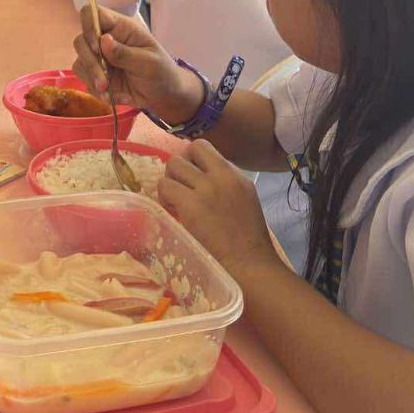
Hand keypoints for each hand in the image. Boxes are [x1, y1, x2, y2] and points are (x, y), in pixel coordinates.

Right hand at [72, 5, 201, 119]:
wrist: (163, 95)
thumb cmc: (161, 71)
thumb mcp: (148, 63)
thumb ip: (125, 53)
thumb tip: (103, 40)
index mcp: (121, 28)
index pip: (93, 14)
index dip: (88, 26)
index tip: (97, 48)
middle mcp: (105, 40)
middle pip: (81, 41)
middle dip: (90, 63)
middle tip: (104, 82)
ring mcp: (99, 58)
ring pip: (80, 62)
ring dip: (91, 79)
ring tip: (108, 92)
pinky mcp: (96, 74)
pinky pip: (84, 80)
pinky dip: (95, 91)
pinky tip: (112, 97)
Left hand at [157, 141, 278, 274]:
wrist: (249, 264)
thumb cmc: (247, 240)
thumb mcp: (244, 199)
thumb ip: (225, 183)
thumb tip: (199, 174)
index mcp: (236, 176)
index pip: (206, 148)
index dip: (193, 159)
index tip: (191, 177)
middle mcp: (222, 176)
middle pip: (190, 150)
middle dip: (180, 166)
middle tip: (180, 187)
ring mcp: (207, 189)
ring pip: (174, 165)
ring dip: (170, 180)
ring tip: (174, 199)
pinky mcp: (191, 205)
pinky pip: (165, 186)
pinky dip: (164, 196)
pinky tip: (172, 209)